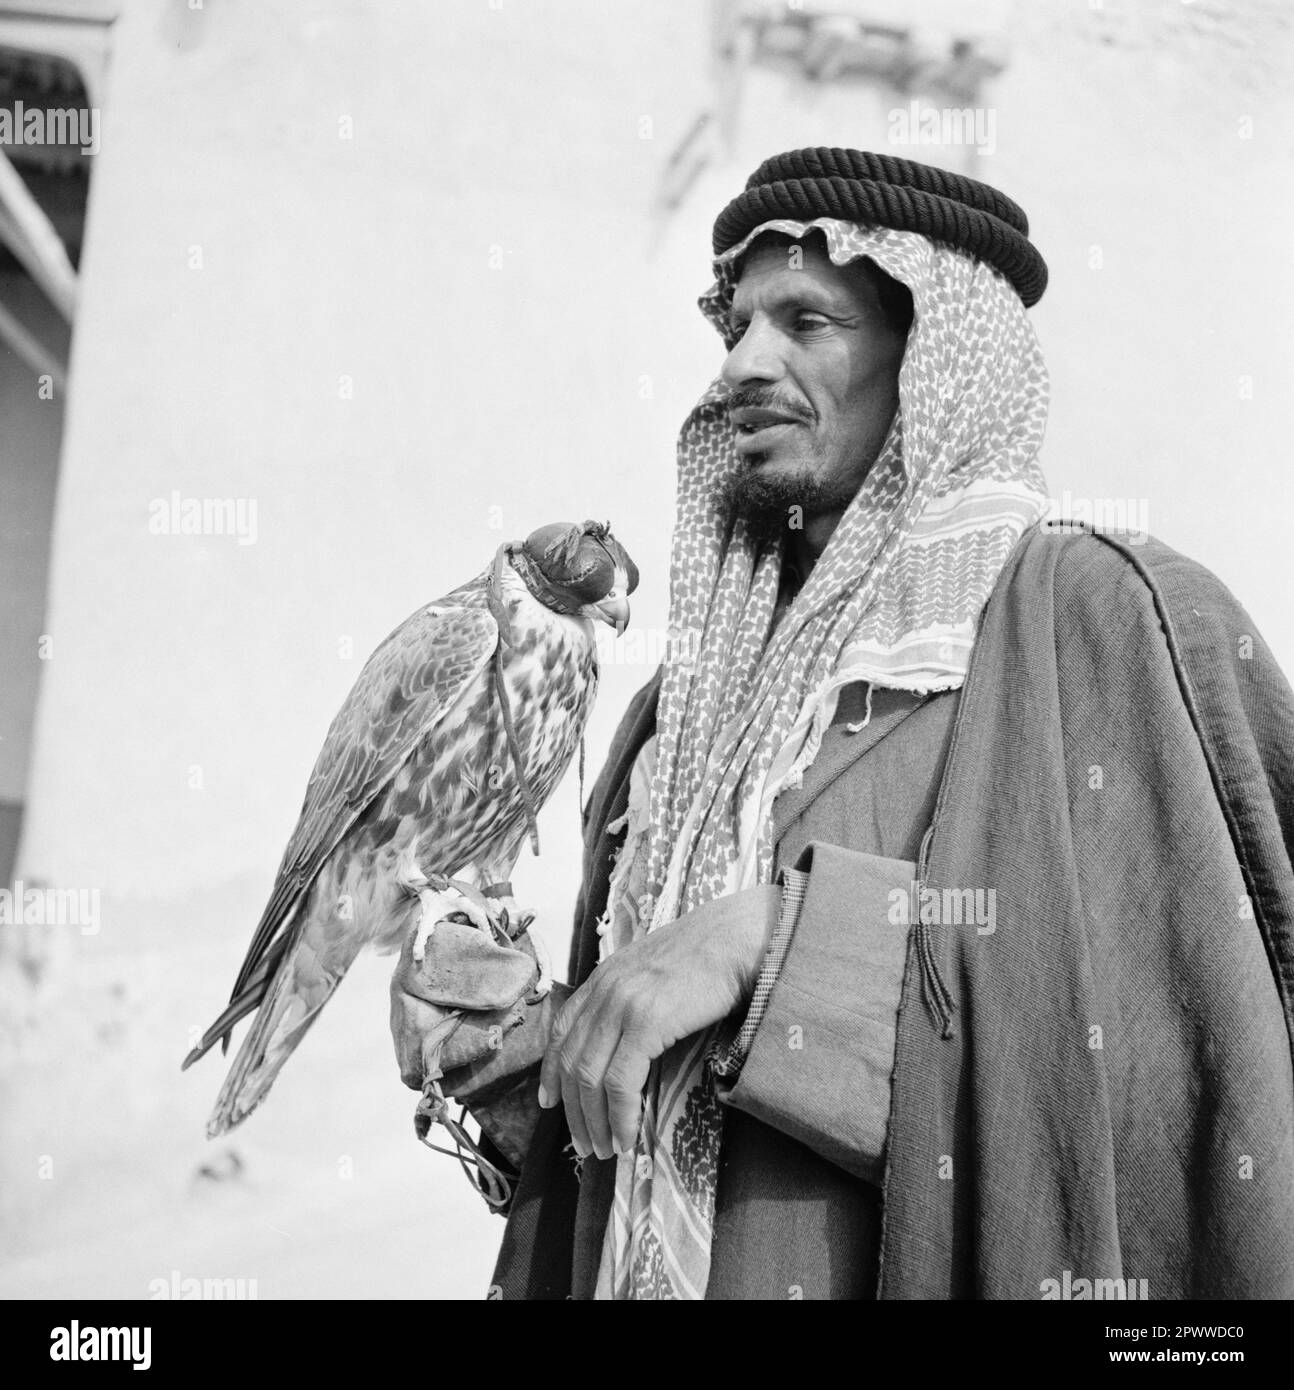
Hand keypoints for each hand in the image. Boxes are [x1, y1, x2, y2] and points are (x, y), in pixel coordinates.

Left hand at [537, 884, 779, 1159]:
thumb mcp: (654, 970)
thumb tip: (627, 1040)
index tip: (550, 1103)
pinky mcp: (647, 1023)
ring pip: (590, 1077)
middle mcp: (605, 990)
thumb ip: (632, 997)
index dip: (551, 1072)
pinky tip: (627, 1137)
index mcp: (603, 977)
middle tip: (584, 1145)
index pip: (561, 1031)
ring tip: (605, 1149)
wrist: (738, 938)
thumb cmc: (709, 955)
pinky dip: (620, 1116)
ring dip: (594, 1121)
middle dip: (573, 1110)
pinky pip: (622, 1082)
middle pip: (571, 1061)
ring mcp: (623, 1005)